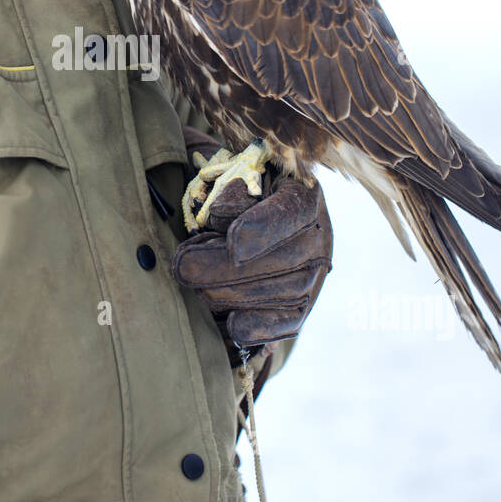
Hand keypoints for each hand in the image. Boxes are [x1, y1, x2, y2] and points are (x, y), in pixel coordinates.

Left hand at [172, 126, 332, 396]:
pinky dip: (259, 327)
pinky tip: (231, 326)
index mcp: (301, 191)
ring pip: (282, 292)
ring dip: (233, 294)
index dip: (264, 228)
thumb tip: (221, 214)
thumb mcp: (227, 173)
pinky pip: (286, 323)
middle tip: (182, 267)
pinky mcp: (301, 308)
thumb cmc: (229, 191)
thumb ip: (226, 185)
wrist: (241, 219)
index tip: (232, 243)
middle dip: (225, 267)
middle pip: (282, 258)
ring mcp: (314, 274)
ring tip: (194, 289)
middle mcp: (318, 234)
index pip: (291, 210)